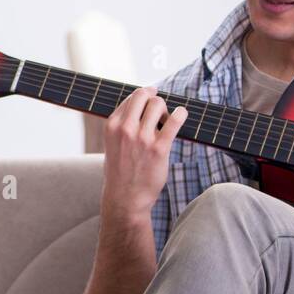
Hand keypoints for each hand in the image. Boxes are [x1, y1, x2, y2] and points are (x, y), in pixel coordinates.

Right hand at [100, 86, 187, 220]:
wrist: (125, 198)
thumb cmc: (121, 171)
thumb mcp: (113, 143)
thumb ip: (123, 123)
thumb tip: (141, 103)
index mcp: (112, 125)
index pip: (131, 97)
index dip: (144, 97)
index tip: (151, 102)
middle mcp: (125, 129)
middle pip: (144, 95)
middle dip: (155, 99)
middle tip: (160, 112)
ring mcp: (142, 138)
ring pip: (159, 104)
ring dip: (166, 110)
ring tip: (166, 123)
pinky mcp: (159, 149)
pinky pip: (175, 120)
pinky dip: (181, 114)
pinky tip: (182, 115)